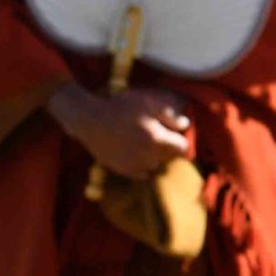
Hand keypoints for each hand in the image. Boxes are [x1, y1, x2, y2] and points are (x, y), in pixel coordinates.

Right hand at [49, 84, 192, 178]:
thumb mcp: (147, 103)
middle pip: (170, 158)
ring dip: (155, 157)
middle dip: (168, 148)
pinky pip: (142, 172)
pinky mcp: (124, 171)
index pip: (183, 148)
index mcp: (157, 140)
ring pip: (156, 166)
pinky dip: (142, 164)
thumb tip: (185, 125)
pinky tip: (134, 151)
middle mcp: (148, 157)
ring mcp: (135, 167)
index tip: (174, 132)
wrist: (89, 120)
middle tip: (156, 134)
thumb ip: (169, 114)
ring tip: (144, 142)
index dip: (180, 139)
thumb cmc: (119, 108)